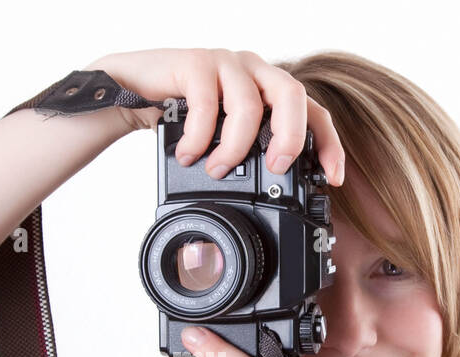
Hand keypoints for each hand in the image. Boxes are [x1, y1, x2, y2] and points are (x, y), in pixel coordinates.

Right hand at [83, 48, 344, 184]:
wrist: (128, 91)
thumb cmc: (180, 116)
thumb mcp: (221, 137)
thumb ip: (248, 152)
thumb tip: (275, 190)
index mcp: (266, 88)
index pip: (313, 110)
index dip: (328, 144)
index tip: (331, 178)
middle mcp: (253, 70)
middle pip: (292, 95)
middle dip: (290, 137)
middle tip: (276, 168)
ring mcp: (225, 63)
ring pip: (249, 105)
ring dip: (234, 148)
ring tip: (216, 170)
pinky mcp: (194, 63)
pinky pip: (208, 104)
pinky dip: (200, 138)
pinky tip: (190, 155)